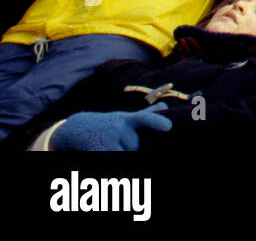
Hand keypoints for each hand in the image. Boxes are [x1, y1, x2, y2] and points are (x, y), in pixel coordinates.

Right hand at [50, 105, 171, 150]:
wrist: (79, 127)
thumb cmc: (110, 123)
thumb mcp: (125, 117)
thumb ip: (145, 115)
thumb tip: (164, 105)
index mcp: (128, 119)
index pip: (145, 118)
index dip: (157, 121)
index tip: (168, 126)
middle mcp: (118, 127)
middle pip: (135, 146)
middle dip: (130, 147)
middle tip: (119, 140)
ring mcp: (107, 139)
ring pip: (125, 153)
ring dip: (121, 152)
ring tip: (111, 144)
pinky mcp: (97, 150)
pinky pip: (114, 157)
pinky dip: (111, 154)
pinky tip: (104, 148)